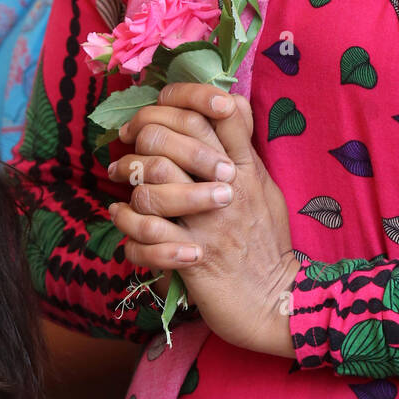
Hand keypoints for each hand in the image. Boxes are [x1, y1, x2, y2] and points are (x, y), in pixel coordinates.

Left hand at [107, 91, 246, 300]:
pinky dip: (126, 224)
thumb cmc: (267, 243)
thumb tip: (228, 107)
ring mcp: (209, 225)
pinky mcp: (192, 260)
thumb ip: (245, 151)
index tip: (162, 104)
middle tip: (130, 138)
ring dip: (130, 178)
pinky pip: (145, 234)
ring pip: (155, 183)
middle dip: (146, 130)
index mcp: (248, 168)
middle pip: (180, 137)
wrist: (277, 301)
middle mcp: (230, 189)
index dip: (187, 96)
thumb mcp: (264, 187)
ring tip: (120, 177)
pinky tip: (122, 215)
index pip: (221, 111)